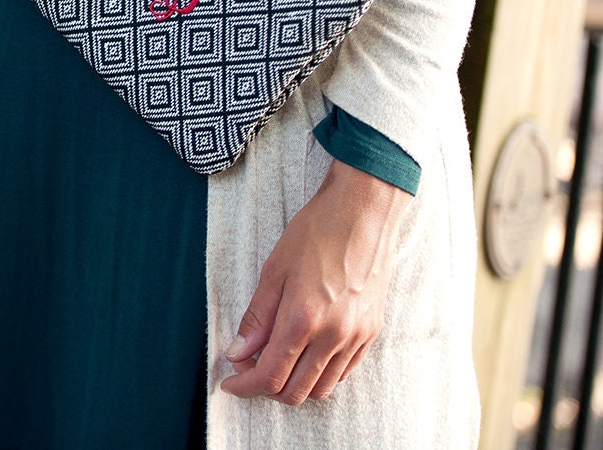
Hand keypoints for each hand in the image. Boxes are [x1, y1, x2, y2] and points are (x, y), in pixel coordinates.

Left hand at [220, 159, 409, 404]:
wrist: (363, 212)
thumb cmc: (315, 233)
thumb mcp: (274, 271)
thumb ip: (257, 318)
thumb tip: (237, 353)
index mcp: (303, 320)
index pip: (270, 375)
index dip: (245, 385)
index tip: (230, 382)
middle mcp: (334, 336)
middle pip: (296, 391)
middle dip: (266, 387)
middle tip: (247, 366)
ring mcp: (357, 336)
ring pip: (322, 388)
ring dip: (294, 384)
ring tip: (274, 359)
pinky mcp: (372, 332)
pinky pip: (344, 371)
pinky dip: (320, 373)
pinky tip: (304, 353)